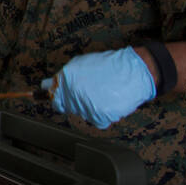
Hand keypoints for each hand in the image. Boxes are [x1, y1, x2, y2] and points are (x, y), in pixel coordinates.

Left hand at [40, 48, 156, 128]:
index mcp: (66, 79)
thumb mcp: (81, 63)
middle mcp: (73, 93)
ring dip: (92, 107)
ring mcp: (86, 106)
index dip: (59, 99)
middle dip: (78, 101)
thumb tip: (52, 86)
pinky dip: (103, 114)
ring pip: (84, 114)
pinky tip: (109, 102)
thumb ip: (65, 77)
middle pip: (70, 107)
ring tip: (104, 94)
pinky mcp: (100, 116)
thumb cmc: (109, 65)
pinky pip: (98, 121)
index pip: (54, 99)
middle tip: (92, 93)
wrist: (132, 71)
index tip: (60, 101)